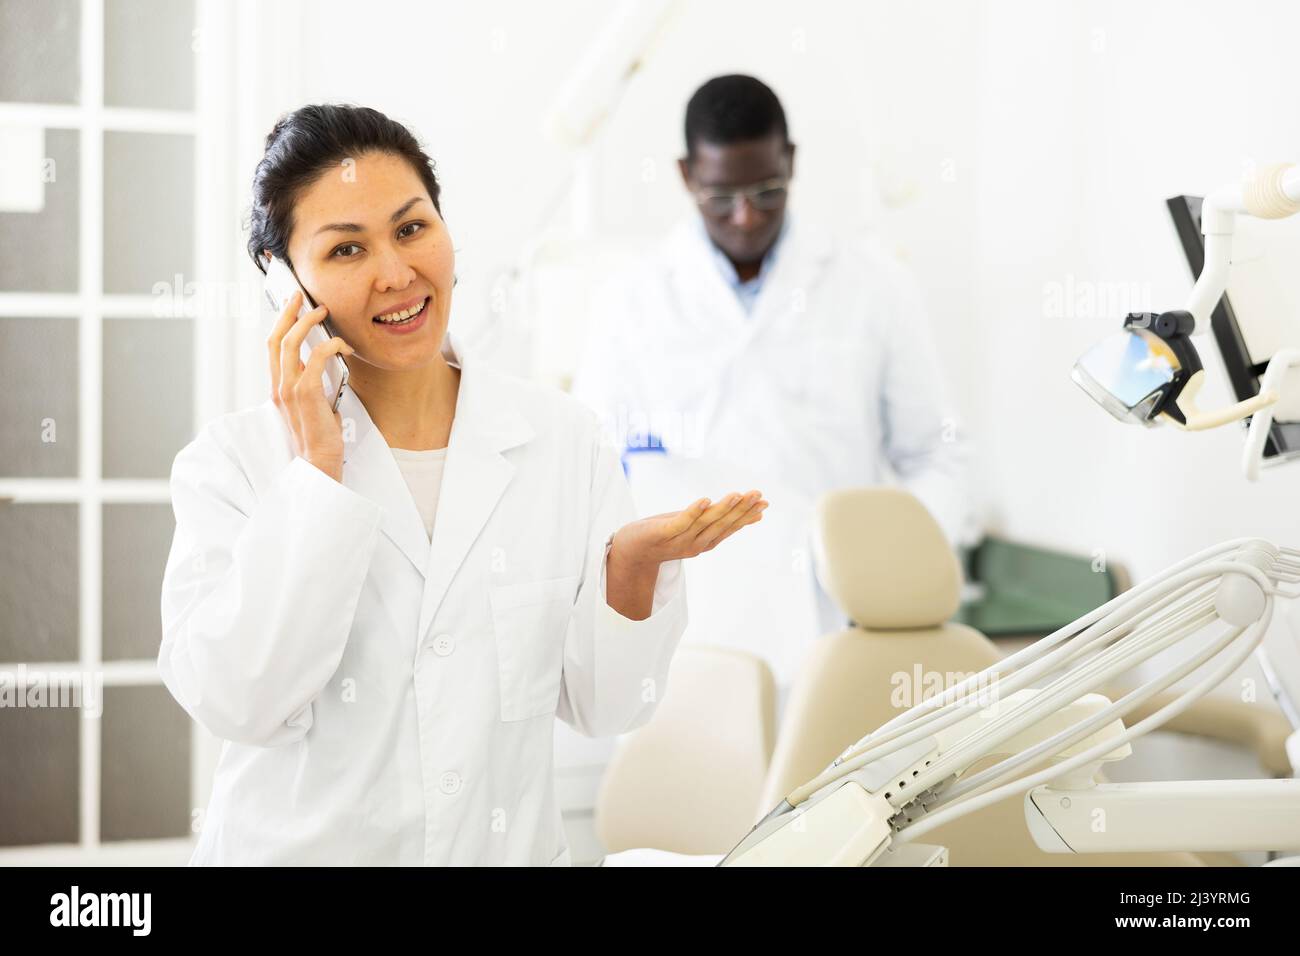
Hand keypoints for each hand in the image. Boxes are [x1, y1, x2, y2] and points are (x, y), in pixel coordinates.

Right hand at [267, 289, 353, 481]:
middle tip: (301, 296)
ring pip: (291, 343)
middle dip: (288, 312)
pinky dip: (330, 345)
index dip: (279, 323)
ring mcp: (289, 389)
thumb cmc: (321, 435)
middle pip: (276, 338)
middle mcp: (279, 386)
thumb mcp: (312, 404)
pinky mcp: (307, 393)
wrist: (319, 461)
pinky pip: (316, 357)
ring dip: (307, 322)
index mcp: (278, 388)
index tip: (290, 306)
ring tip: (323, 312)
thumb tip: (324, 362)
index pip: (272, 347)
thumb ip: (311, 383)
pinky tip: (342, 345)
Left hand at [611, 491, 767, 568]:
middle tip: (759, 496)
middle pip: (722, 524)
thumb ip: (718, 521)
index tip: (764, 504)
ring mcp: (680, 540)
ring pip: (705, 522)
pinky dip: (693, 512)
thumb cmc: (665, 535)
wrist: (631, 551)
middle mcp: (696, 544)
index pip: (730, 527)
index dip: (747, 516)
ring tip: (738, 495)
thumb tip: (749, 515)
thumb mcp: (695, 528)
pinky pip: (681, 522)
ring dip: (722, 508)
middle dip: (742, 510)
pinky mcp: (663, 533)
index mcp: (705, 542)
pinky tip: (704, 500)